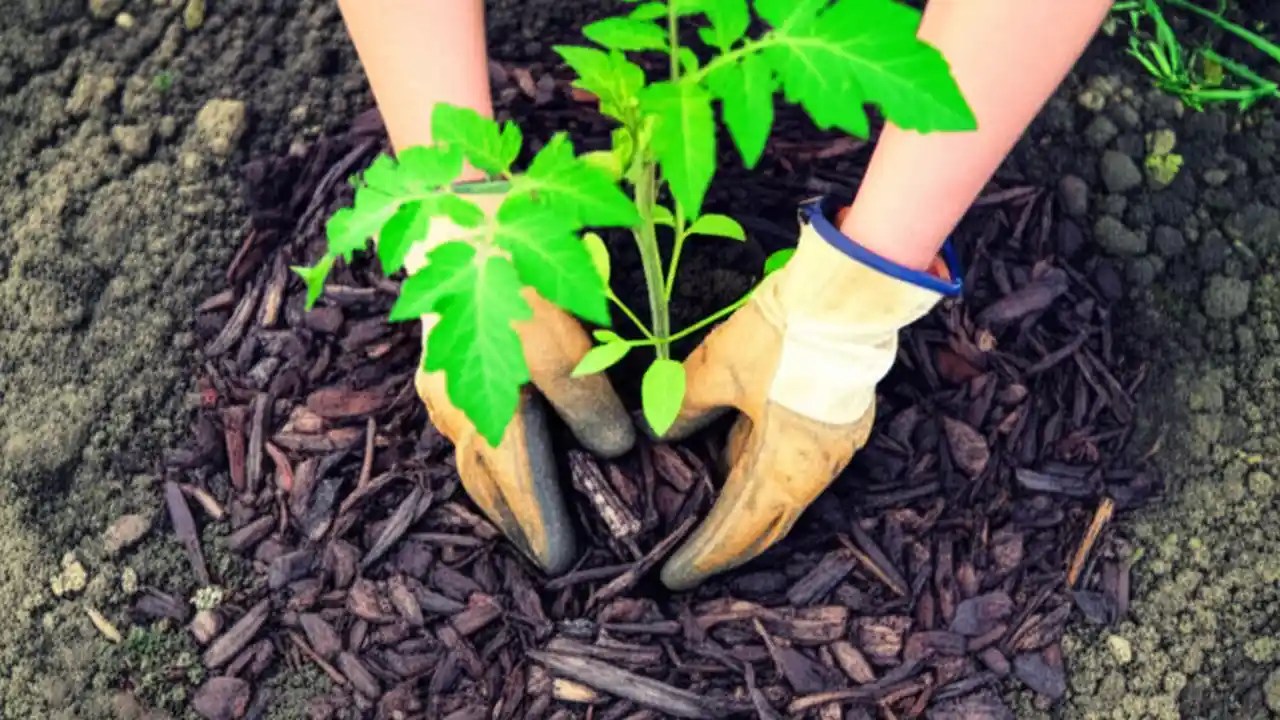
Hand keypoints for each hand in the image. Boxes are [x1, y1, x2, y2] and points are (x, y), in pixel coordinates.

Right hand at [401, 194, 634, 574]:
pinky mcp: (446, 354)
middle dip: (513, 519)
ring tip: (526, 515)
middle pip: (484, 479)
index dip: (539, 524)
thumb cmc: (511, 274)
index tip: (562, 562)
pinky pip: (468, 424)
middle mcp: (451, 403)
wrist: (457, 206)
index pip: (513, 485)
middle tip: (542, 555)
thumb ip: (585, 403)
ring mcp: (443, 378)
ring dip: (499, 490)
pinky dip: (490, 451)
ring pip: (471, 453)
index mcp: (480, 409)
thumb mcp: (559, 340)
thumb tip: (612, 451)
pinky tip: (507, 448)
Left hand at [658, 196, 960, 589]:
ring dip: (748, 507)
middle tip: (694, 559)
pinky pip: (798, 467)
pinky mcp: (840, 425)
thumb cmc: (782, 334)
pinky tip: (738, 461)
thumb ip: (684, 406)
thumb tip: (662, 432)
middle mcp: (814, 470)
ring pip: (783, 495)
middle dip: (729, 545)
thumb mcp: (716, 369)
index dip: (705, 555)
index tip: (675, 575)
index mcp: (784, 469)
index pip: (737, 529)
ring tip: (708, 512)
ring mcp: (833, 449)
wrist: (846, 296)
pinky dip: (765, 474)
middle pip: (767, 524)